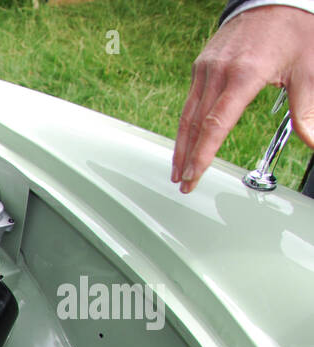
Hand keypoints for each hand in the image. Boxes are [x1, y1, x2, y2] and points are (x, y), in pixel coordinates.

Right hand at [172, 5, 313, 193]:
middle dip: (187, 158)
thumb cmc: (293, 31)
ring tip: (178, 169)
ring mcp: (207, 67)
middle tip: (183, 183)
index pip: (216, 124)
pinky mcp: (202, 65)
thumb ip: (306, 109)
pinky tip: (185, 140)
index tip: (194, 175)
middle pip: (196, 124)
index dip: (203, 153)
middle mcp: (219, 71)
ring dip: (181, 145)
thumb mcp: (307, 70)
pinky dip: (185, 125)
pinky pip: (190, 100)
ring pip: (187, 114)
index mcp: (245, 75)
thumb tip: (313, 140)